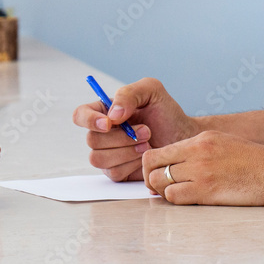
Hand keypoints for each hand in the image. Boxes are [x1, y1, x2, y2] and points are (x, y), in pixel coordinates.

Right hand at [72, 78, 199, 180]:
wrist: (183, 138)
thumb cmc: (167, 114)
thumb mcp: (152, 91)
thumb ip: (129, 94)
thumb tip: (112, 115)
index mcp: (104, 111)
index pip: (80, 115)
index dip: (89, 120)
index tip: (109, 123)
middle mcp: (102, 133)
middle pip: (92, 140)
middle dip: (121, 138)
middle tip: (146, 132)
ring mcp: (107, 154)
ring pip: (99, 158)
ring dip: (126, 151)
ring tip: (147, 144)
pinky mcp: (116, 171)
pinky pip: (113, 172)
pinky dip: (131, 165)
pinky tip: (145, 157)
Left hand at [141, 130, 263, 205]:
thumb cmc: (255, 163)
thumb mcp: (224, 144)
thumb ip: (198, 151)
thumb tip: (176, 164)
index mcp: (200, 139)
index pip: (157, 151)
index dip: (151, 167)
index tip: (157, 176)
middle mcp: (197, 152)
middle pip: (153, 166)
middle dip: (152, 180)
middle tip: (160, 189)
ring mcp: (201, 171)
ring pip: (160, 182)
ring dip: (163, 192)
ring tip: (178, 195)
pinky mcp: (207, 190)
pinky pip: (174, 196)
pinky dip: (175, 201)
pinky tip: (188, 200)